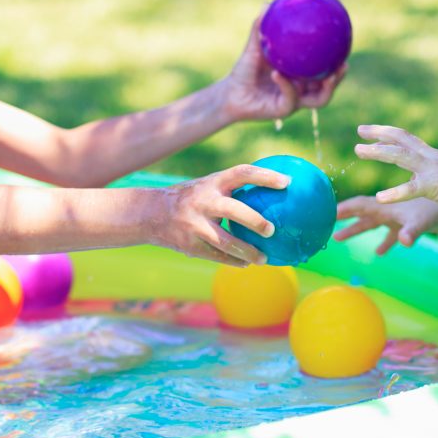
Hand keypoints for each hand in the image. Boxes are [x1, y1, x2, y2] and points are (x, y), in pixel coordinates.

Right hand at [154, 163, 290, 266]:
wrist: (151, 214)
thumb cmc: (192, 198)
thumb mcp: (208, 186)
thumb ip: (232, 189)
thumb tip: (272, 195)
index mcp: (212, 182)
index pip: (241, 173)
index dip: (264, 176)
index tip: (287, 182)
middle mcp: (203, 202)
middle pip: (232, 211)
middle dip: (254, 221)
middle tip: (272, 230)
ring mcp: (195, 225)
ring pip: (225, 241)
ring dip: (247, 252)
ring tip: (264, 259)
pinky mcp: (190, 245)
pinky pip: (216, 256)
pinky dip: (233, 261)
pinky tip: (245, 263)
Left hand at [219, 15, 346, 122]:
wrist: (230, 93)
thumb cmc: (244, 71)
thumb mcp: (254, 47)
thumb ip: (261, 28)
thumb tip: (266, 3)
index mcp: (300, 77)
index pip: (324, 71)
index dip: (336, 62)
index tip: (344, 48)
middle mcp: (301, 91)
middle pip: (329, 88)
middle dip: (339, 78)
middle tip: (344, 64)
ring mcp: (294, 102)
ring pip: (319, 99)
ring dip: (327, 88)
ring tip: (328, 76)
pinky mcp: (283, 111)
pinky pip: (291, 97)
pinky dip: (287, 84)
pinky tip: (278, 73)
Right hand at [334, 194, 437, 253]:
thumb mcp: (422, 222)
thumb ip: (410, 232)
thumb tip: (402, 242)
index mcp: (387, 207)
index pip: (359, 205)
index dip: (342, 209)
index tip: (324, 212)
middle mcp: (389, 210)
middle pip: (361, 215)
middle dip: (343, 220)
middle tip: (323, 225)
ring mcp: (398, 217)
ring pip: (372, 224)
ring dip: (356, 230)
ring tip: (337, 238)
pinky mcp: (409, 224)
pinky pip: (390, 234)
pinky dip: (383, 242)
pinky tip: (379, 252)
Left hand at [353, 124, 437, 219]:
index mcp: (435, 157)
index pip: (407, 139)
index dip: (388, 134)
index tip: (371, 131)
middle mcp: (431, 158)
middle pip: (400, 139)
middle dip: (378, 134)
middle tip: (359, 131)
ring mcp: (433, 170)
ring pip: (399, 155)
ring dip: (378, 152)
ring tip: (358, 150)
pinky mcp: (436, 187)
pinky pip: (411, 188)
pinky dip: (395, 193)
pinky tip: (380, 198)